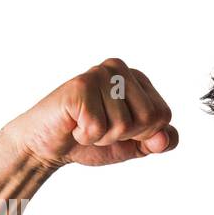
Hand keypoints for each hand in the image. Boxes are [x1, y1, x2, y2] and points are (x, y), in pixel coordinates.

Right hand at [0, 58, 177, 168]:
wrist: (49, 145)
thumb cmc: (92, 140)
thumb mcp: (134, 145)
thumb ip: (159, 142)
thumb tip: (164, 137)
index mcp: (138, 80)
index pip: (163, 115)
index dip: (144, 134)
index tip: (120, 130)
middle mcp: (120, 69)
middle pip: (149, 118)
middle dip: (125, 135)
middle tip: (101, 127)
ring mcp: (99, 74)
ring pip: (124, 124)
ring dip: (103, 137)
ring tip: (85, 125)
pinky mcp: (80, 86)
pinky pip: (99, 127)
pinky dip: (86, 137)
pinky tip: (74, 125)